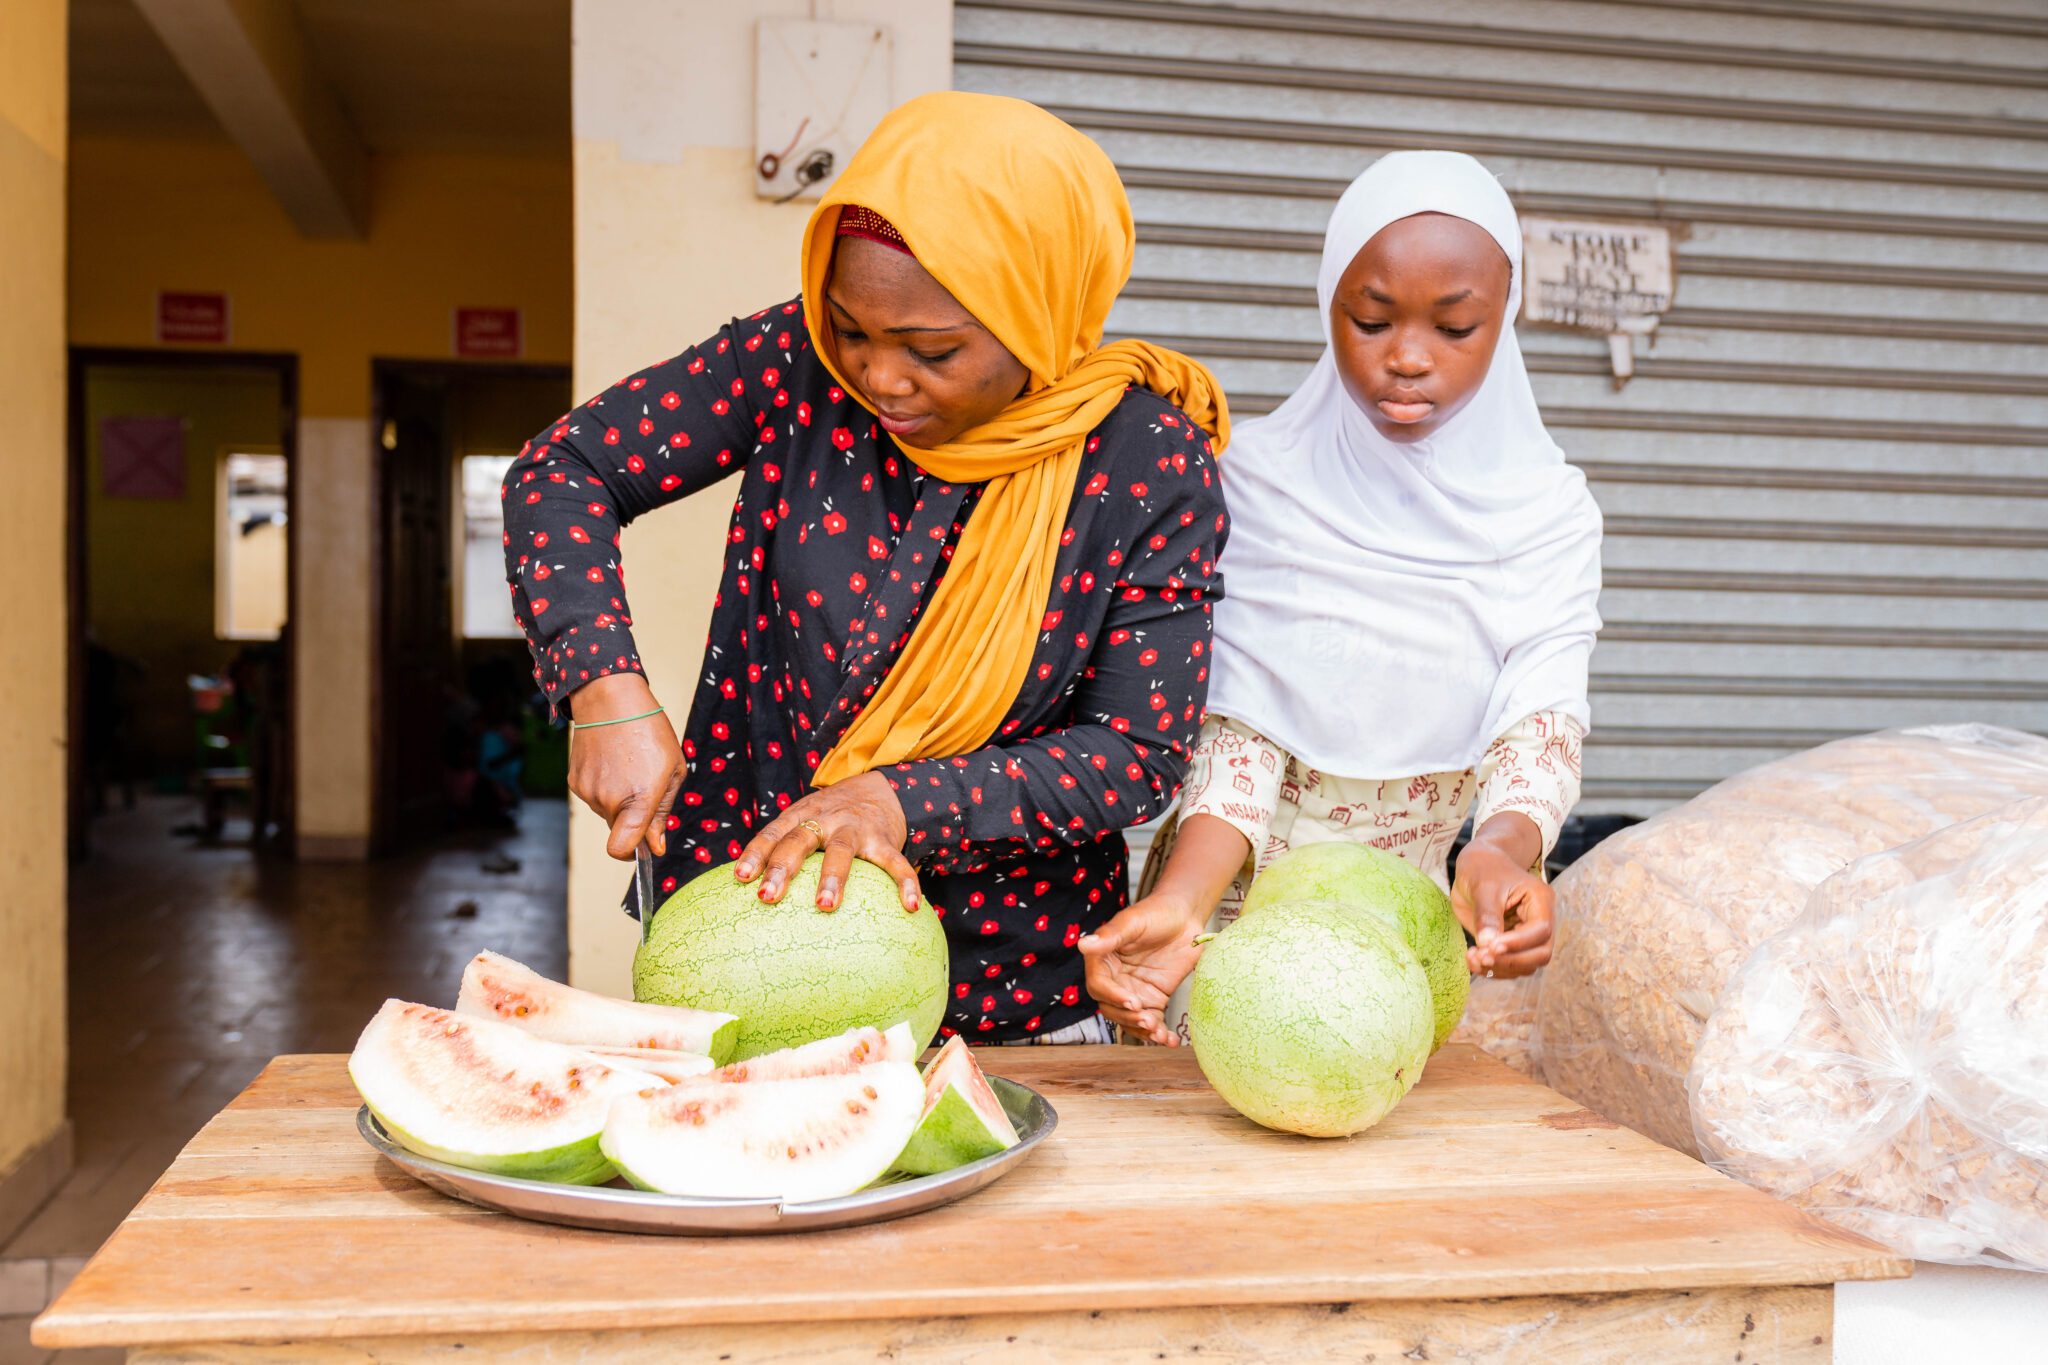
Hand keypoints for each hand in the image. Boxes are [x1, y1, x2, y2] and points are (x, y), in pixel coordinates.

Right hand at [567, 675, 681, 859]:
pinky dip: (604, 787)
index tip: (644, 847)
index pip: (621, 849)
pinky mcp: (574, 782)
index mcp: (638, 798)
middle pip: (620, 829)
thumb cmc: (649, 731)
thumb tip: (655, 847)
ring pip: (607, 812)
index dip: (633, 855)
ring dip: (619, 799)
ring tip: (628, 766)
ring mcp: (587, 791)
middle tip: (644, 783)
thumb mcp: (672, 770)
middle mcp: (608, 800)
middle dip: (633, 817)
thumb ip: (662, 813)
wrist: (610, 699)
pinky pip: (593, 797)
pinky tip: (612, 762)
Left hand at [733, 771, 920, 912]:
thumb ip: (785, 845)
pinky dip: (904, 883)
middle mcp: (825, 820)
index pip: (772, 833)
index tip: (741, 878)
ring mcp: (855, 828)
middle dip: (782, 868)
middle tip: (767, 897)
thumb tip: (750, 891)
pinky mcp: (883, 838)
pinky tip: (910, 906)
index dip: (755, 854)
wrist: (880, 786)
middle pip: (799, 841)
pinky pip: (894, 862)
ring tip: (824, 906)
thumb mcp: (806, 819)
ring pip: (841, 851)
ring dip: (832, 877)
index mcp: (801, 816)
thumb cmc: (832, 816)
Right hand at [1078, 894, 1209, 1044]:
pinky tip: (1170, 1040)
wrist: (1186, 916)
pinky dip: (1159, 1034)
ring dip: (1142, 1030)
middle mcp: (1115, 979)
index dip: (1113, 996)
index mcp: (1102, 960)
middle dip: (1128, 1018)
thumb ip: (1110, 936)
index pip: (1099, 985)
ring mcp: (1133, 991)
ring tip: (1159, 1034)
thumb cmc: (1156, 912)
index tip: (1132, 1000)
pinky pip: (1151, 1022)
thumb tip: (1082, 944)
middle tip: (1147, 1019)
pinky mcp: (1153, 999)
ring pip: (1129, 1019)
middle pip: (1111, 1008)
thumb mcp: (1133, 922)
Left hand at [1450, 837, 1553, 977]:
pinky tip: (1472, 961)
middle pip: (1541, 954)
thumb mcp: (1483, 887)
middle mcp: (1539, 921)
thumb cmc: (1483, 870)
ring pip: (1526, 965)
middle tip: (1482, 957)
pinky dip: (1492, 969)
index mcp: (1540, 900)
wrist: (1476, 868)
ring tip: (1472, 958)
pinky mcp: (1511, 946)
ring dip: (1500, 969)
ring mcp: (1526, 935)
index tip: (1491, 947)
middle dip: (1512, 961)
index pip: (1540, 930)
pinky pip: (1509, 966)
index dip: (1518, 943)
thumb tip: (1487, 944)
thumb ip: (1487, 915)